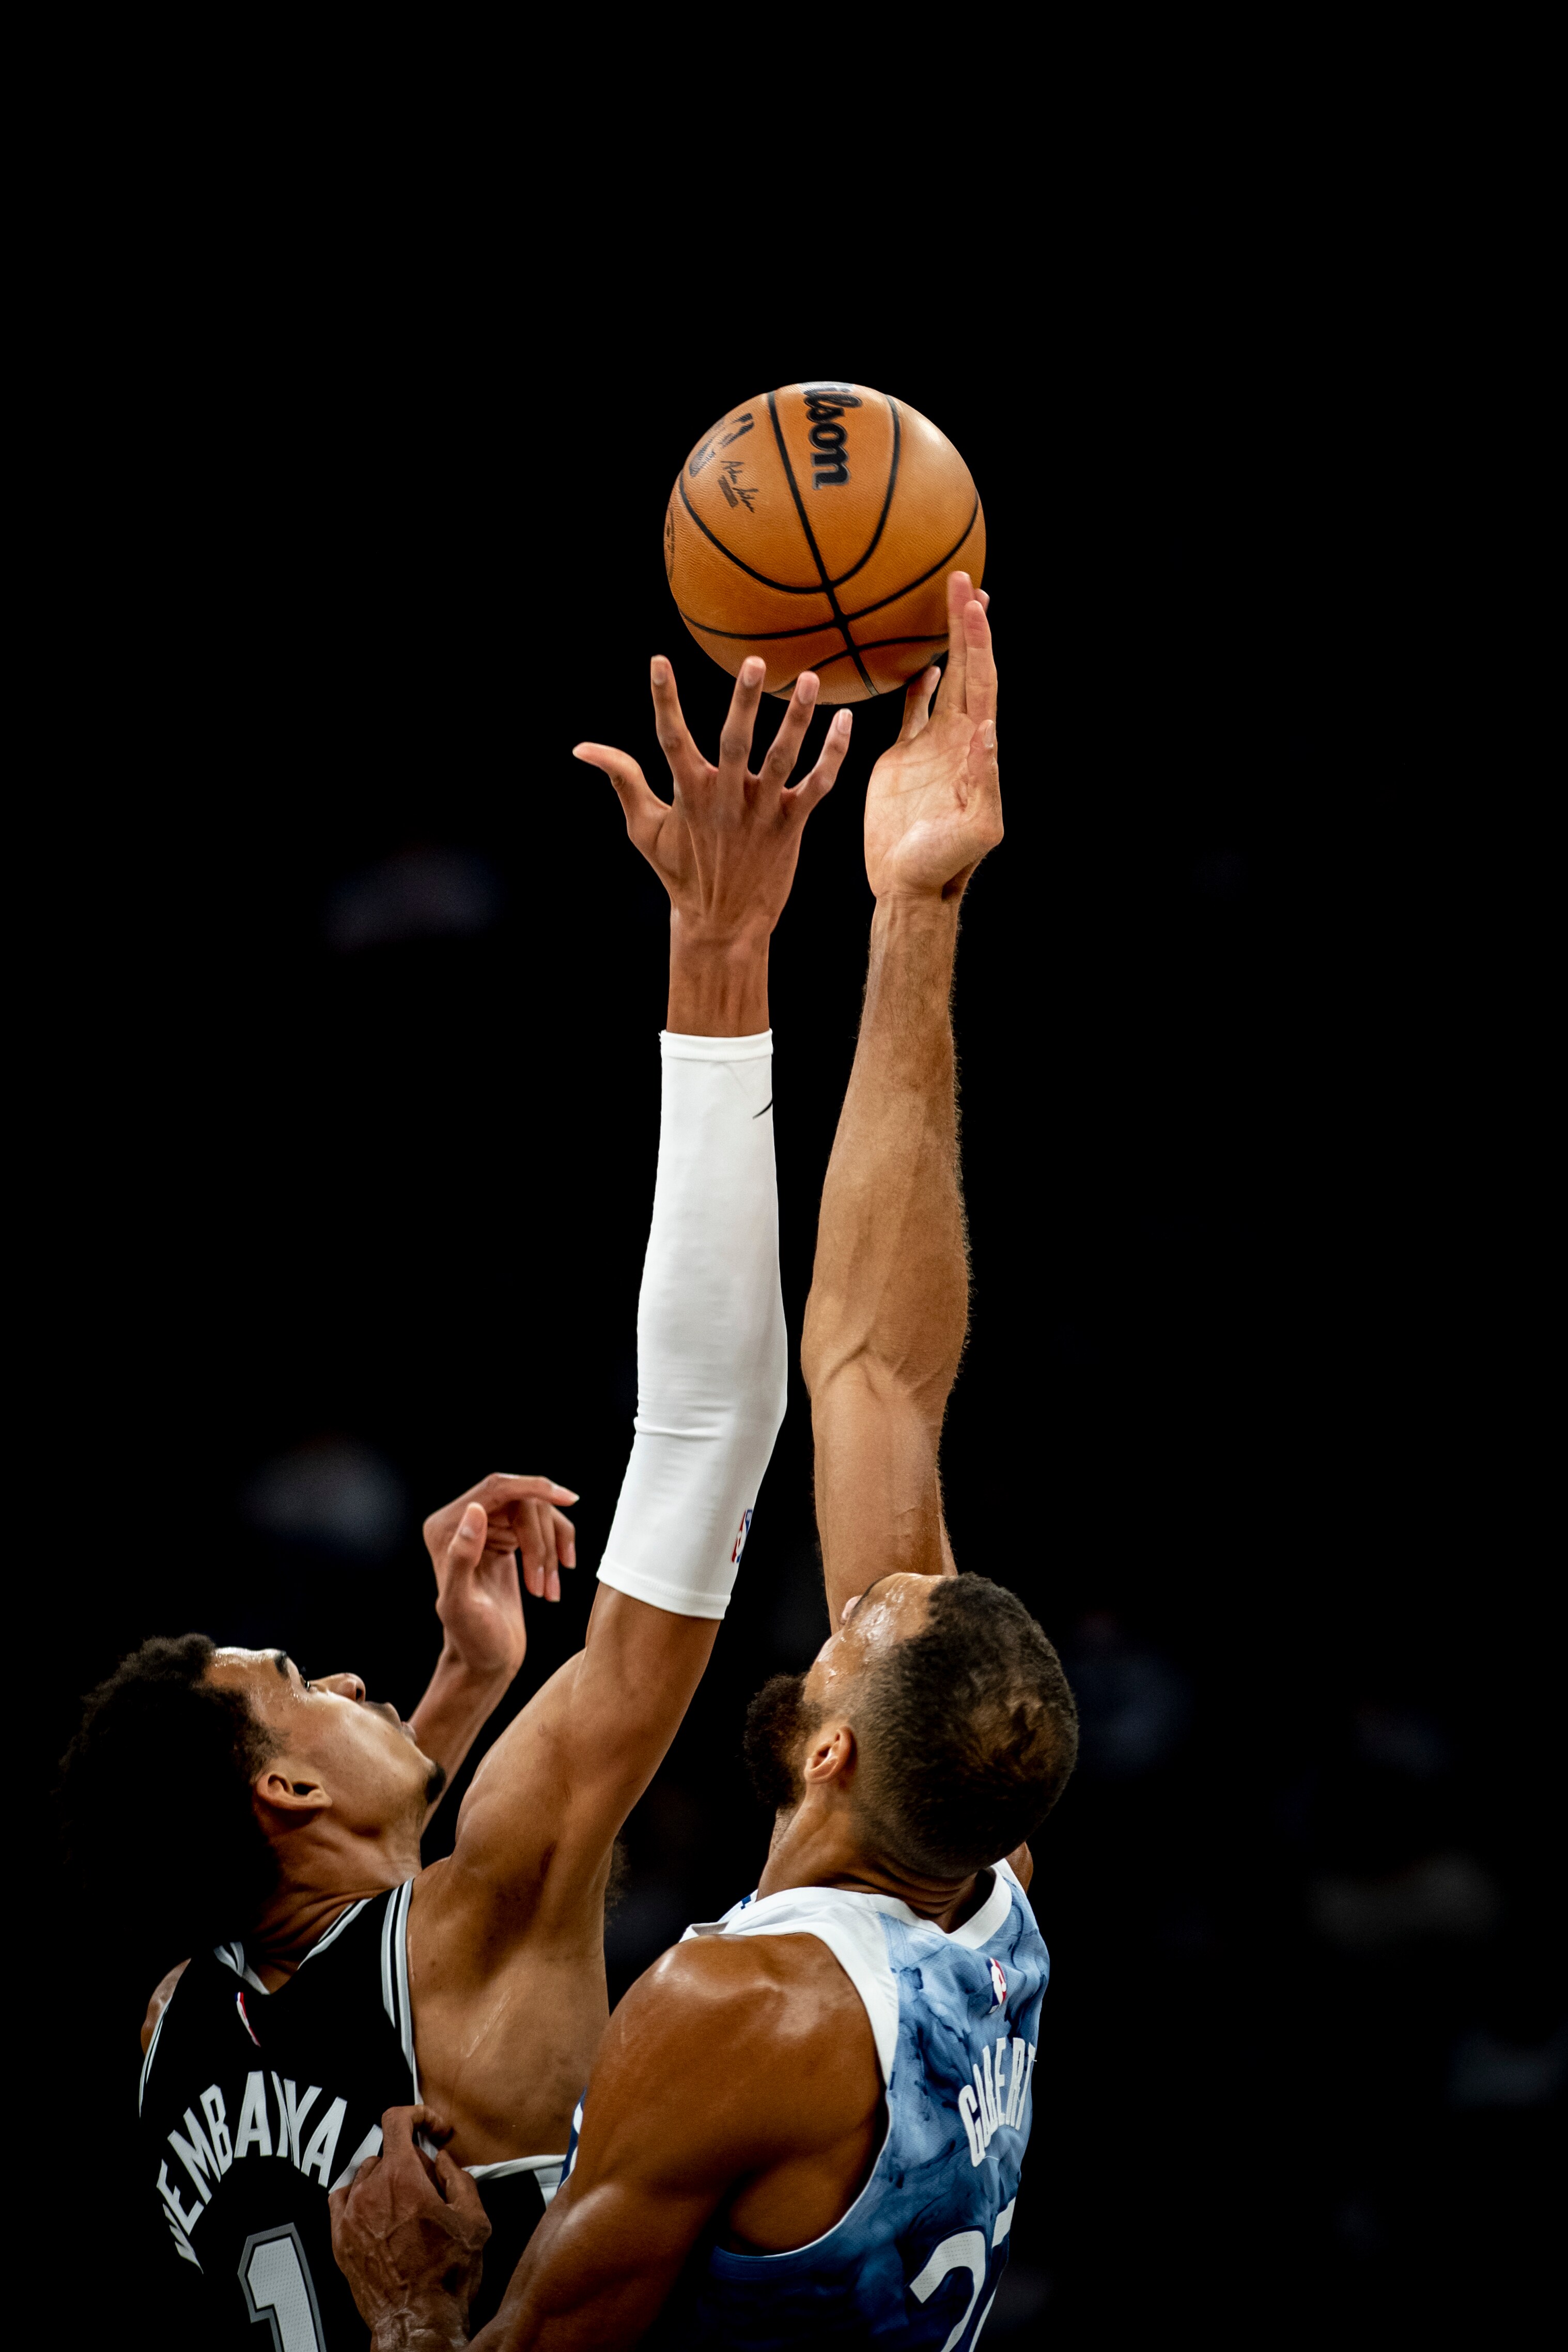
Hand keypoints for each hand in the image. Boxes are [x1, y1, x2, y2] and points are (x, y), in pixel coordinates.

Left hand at [329, 2106, 488, 2350]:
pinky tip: (377, 2216)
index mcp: (403, 2178)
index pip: (396, 2120)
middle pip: (387, 2153)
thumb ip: (459, 2178)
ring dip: (387, 2182)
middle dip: (412, 2163)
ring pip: (366, 2176)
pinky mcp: (339, 2241)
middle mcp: (370, 2191)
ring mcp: (350, 2216)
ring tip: (406, 2209)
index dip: (418, 2115)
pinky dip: (359, 2199)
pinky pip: (342, 2201)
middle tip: (430, 2189)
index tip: (432, 2130)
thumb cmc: (446, 2277)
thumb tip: (443, 2161)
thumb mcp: (474, 2220)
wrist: (418, 2322)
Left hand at [423, 1473, 578, 1680]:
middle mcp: (464, 1522)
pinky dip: (556, 1550)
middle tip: (545, 1583)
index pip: (496, 1488)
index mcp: (446, 1528)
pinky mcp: (507, 1541)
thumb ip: (462, 1556)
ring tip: (547, 1589)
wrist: (486, 1660)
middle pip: (522, 1502)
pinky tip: (555, 1579)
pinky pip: (542, 1529)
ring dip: (549, 1551)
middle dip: (541, 1541)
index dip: (533, 1487)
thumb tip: (476, 1510)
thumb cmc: (471, 1639)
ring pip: (536, 1515)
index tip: (566, 1497)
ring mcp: (487, 1530)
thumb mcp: (460, 1604)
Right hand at [573, 656, 850, 946]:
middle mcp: (725, 800)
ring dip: (796, 719)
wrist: (723, 924)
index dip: (663, 700)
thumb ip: (623, 781)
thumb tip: (582, 748)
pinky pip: (817, 785)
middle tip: (752, 660)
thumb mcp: (644, 830)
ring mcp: (761, 813)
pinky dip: (833, 754)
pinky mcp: (790, 826)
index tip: (658, 660)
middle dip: (742, 702)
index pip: (670, 739)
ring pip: (782, 759)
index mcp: (688, 795)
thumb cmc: (681, 873)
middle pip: (735, 743)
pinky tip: (845, 720)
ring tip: (807, 678)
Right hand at [864, 574, 1000, 901]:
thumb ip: (983, 783)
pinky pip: (913, 711)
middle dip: (966, 624)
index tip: (974, 602)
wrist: (910, 883)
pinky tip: (923, 662)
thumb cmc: (945, 863)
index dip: (979, 643)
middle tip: (962, 578)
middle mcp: (957, 740)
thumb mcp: (975, 829)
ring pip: (945, 682)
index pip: (981, 683)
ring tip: (951, 602)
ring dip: (949, 644)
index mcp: (975, 749)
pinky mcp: (904, 759)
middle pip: (967, 669)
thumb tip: (987, 731)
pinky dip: (920, 684)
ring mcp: (932, 747)